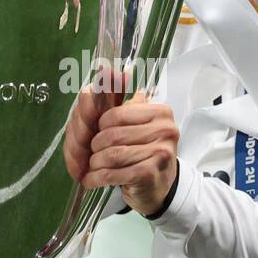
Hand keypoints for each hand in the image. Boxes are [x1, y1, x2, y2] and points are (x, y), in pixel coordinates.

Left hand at [64, 81, 178, 216]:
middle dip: (94, 146)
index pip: (116, 114)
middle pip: (112, 135)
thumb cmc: (142, 151)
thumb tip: (107, 71)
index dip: (98, 125)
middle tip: (91, 153)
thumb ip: (118, 99)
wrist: (159, 186)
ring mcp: (161, 153)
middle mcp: (165, 130)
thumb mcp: (132, 123)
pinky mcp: (151, 174)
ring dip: (95, 163)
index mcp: (160, 112)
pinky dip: (97, 178)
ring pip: (111, 154)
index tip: (95, 133)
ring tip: (93, 166)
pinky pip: (113, 173)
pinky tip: (93, 179)